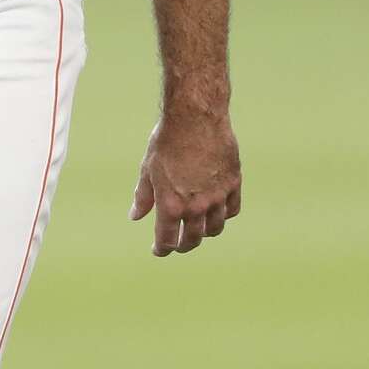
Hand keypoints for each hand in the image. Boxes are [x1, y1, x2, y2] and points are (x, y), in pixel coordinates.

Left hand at [129, 114, 240, 256]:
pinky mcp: (233, 184)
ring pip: (214, 228)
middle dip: (183, 245)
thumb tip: (135, 217)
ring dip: (204, 233)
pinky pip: (231, 210)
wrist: (195, 118)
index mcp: (171, 204)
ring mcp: (217, 197)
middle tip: (178, 244)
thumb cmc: (166, 141)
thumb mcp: (148, 169)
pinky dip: (224, 215)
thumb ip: (143, 196)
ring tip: (197, 229)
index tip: (159, 250)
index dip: (162, 249)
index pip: (166, 240)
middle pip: (192, 239)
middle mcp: (196, 206)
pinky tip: (216, 212)